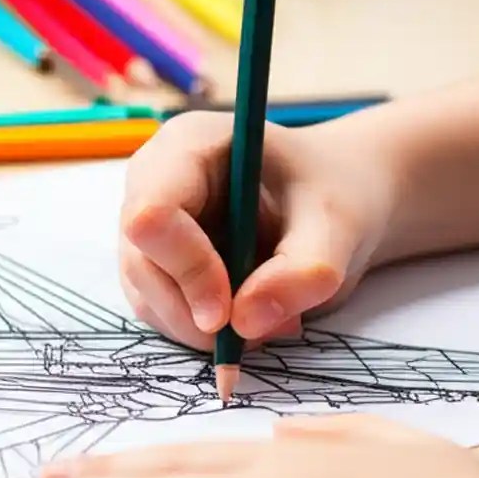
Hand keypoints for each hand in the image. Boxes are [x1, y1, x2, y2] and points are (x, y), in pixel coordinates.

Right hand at [119, 112, 396, 350]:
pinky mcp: (156, 264)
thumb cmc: (334, 194)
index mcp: (188, 146)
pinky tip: (251, 316)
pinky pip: (161, 312)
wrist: (335, 203)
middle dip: (196, 311)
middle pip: (141, 263)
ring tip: (273, 321)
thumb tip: (246, 323)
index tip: (229, 314)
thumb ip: (301, 272)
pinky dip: (202, 331)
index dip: (186, 267)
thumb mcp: (337, 226)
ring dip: (202, 328)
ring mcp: (150, 227)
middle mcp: (153, 182)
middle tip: (265, 330)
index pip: (153, 213)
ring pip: (147, 296)